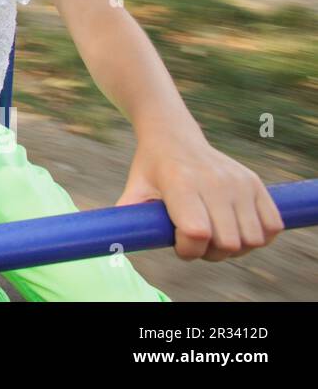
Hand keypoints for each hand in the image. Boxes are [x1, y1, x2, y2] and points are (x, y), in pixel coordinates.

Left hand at [117, 133, 284, 260]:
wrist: (173, 134)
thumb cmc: (152, 167)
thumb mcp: (134, 188)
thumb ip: (127, 215)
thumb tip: (116, 241)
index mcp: (180, 183)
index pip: (196, 232)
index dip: (188, 249)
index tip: (177, 244)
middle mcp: (214, 181)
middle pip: (228, 243)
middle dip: (210, 253)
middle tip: (197, 241)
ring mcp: (238, 182)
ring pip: (252, 239)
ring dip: (236, 247)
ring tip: (217, 235)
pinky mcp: (255, 183)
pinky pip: (272, 225)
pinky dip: (260, 235)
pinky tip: (238, 227)